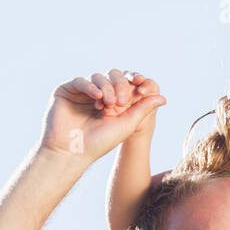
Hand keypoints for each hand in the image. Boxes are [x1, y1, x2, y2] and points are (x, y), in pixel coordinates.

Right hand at [39, 70, 165, 161]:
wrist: (72, 152)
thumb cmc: (100, 143)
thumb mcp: (126, 124)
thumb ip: (143, 109)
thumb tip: (163, 97)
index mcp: (112, 102)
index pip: (124, 84)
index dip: (133, 81)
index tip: (142, 82)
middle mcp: (97, 95)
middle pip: (113, 77)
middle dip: (120, 85)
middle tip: (121, 101)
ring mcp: (82, 92)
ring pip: (98, 77)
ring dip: (107, 88)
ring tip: (108, 104)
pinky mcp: (66, 91)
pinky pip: (81, 80)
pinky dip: (91, 86)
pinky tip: (98, 97)